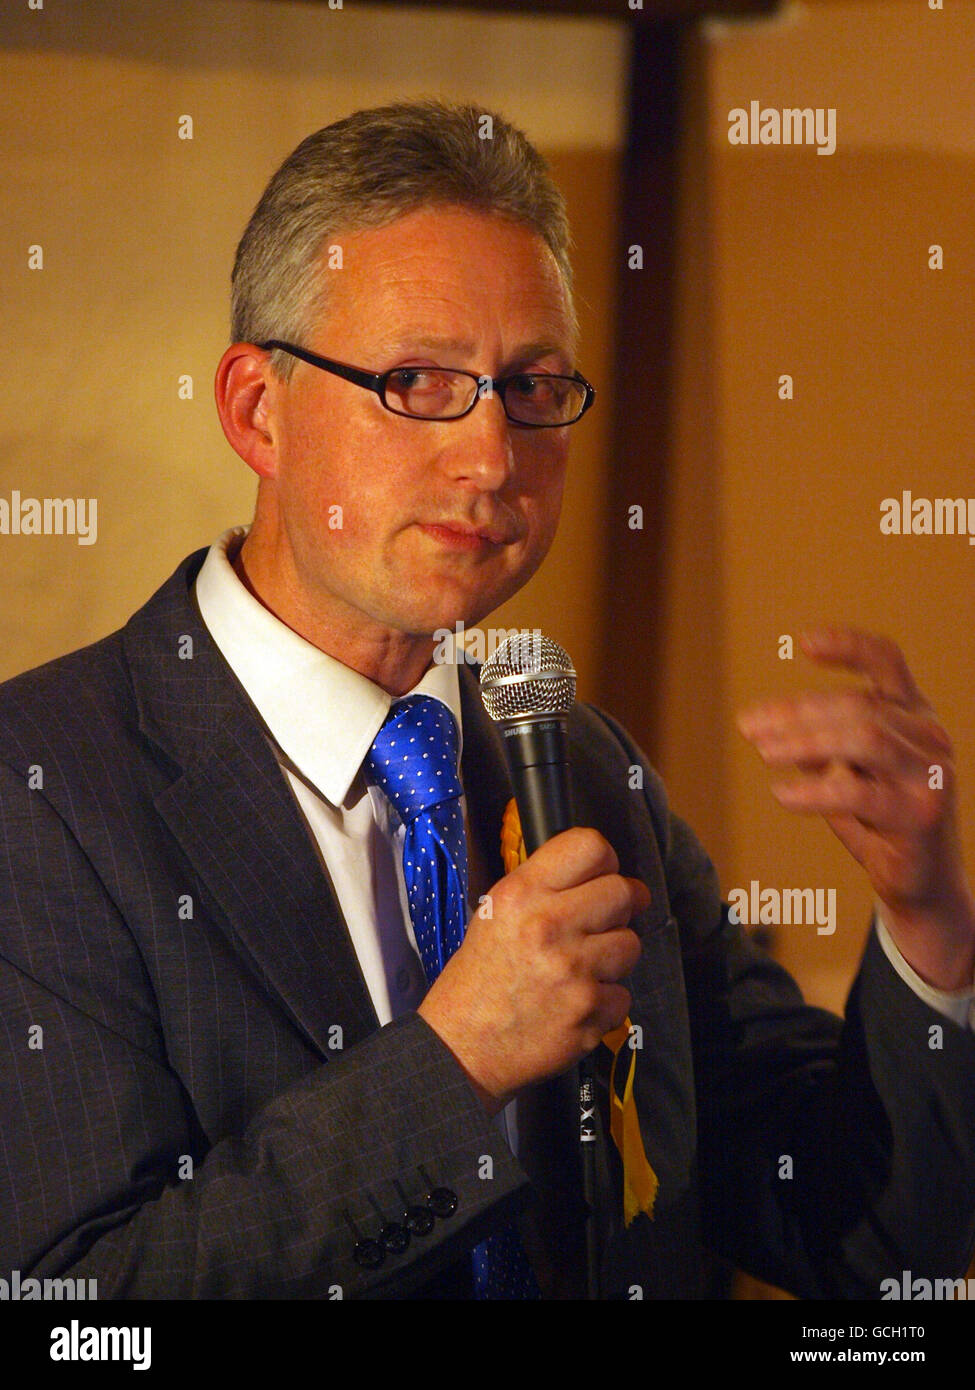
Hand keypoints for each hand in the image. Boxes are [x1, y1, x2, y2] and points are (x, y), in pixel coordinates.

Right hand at [418, 827, 648, 1114]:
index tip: (602, 876)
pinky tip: (575, 1005)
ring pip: (631, 944)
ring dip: (613, 958)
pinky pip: (622, 994)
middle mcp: (549, 924)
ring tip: (582, 969)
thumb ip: (543, 889)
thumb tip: (598, 876)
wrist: (461, 1048)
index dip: (604, 860)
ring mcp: (573, 969)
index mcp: (522, 893)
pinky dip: (604, 1003)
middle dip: (619, 909)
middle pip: (623, 892)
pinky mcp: (590, 1011)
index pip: (589, 845)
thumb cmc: (477, 978)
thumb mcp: (495, 914)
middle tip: (603, 923)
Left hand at [737, 628, 974, 989]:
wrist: (920, 884)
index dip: (849, 645)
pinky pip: (859, 792)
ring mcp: (931, 774)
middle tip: (750, 726)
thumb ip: (820, 745)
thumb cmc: (880, 822)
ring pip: (863, 738)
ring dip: (805, 742)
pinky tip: (782, 794)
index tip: (804, 643)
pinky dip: (813, 790)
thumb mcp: (847, 773)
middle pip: (858, 705)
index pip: (888, 662)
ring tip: (764, 752)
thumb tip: (766, 724)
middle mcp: (929, 737)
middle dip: (796, 713)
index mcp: (913, 716)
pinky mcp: (922, 814)